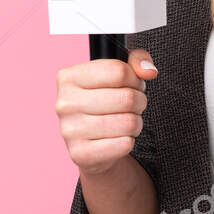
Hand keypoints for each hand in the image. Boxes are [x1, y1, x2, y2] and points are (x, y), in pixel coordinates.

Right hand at [55, 48, 156, 175]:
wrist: (93, 143)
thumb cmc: (107, 101)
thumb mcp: (121, 73)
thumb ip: (138, 60)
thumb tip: (148, 71)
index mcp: (68, 77)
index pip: (118, 71)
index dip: (135, 79)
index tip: (132, 85)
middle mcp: (64, 103)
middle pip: (127, 98)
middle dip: (140, 101)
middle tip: (132, 106)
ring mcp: (69, 130)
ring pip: (128, 122)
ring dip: (136, 123)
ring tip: (125, 122)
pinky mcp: (81, 154)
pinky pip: (124, 144)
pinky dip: (129, 141)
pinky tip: (116, 138)